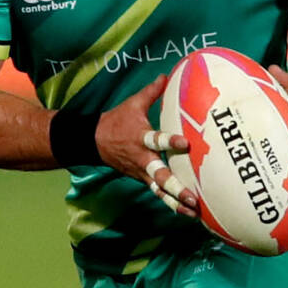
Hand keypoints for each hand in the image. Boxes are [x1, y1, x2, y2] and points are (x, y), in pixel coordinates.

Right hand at [97, 74, 197, 216]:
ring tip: (194, 212)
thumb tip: (167, 75)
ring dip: (175, 202)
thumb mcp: (132, 104)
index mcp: (140, 138)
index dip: (169, 141)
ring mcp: (142, 173)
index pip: (156, 140)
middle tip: (192, 197)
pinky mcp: (143, 180)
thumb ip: (152, 91)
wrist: (93, 142)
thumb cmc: (117, 121)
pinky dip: (172, 204)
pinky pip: (158, 194)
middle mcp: (142, 160)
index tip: (185, 143)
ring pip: (159, 191)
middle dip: (176, 187)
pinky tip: (189, 213)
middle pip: (159, 176)